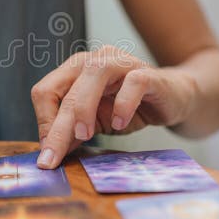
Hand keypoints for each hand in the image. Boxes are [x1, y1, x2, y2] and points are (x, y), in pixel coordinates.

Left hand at [31, 46, 197, 168]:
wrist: (175, 99)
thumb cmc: (130, 108)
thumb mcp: (96, 122)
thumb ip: (73, 131)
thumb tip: (50, 151)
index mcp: (75, 70)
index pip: (45, 91)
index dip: (43, 122)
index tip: (48, 153)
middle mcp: (95, 60)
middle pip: (66, 89)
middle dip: (57, 127)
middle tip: (53, 158)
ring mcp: (122, 63)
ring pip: (94, 74)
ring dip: (83, 107)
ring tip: (85, 136)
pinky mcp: (149, 74)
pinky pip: (134, 82)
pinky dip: (124, 103)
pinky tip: (119, 124)